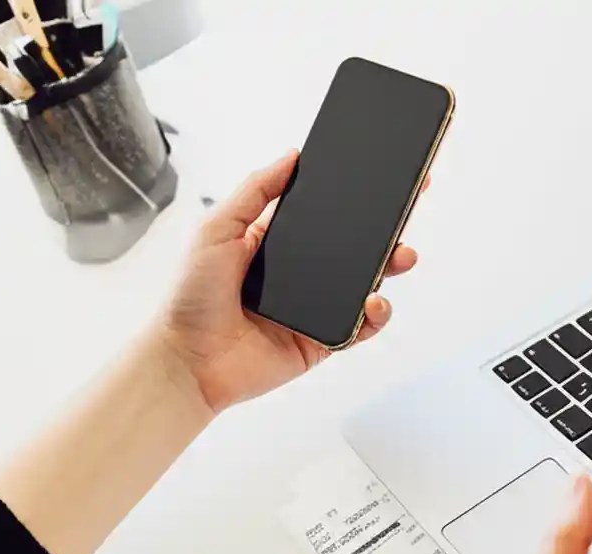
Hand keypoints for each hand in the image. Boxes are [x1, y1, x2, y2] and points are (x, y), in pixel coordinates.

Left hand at [157, 150, 420, 413]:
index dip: (354, 198)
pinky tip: (372, 304)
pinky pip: (361, 327)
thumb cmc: (190, 297)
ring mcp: (314, 307)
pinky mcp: (322, 340)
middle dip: (385, 230)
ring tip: (400, 257)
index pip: (325, 214)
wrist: (187, 361)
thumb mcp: (216, 228)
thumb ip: (254, 190)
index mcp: (277, 242)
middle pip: (355, 247)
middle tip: (404, 214)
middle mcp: (301, 273)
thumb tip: (291, 155)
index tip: (383, 179)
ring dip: (389, 268)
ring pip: (366, 284)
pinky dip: (376, 316)